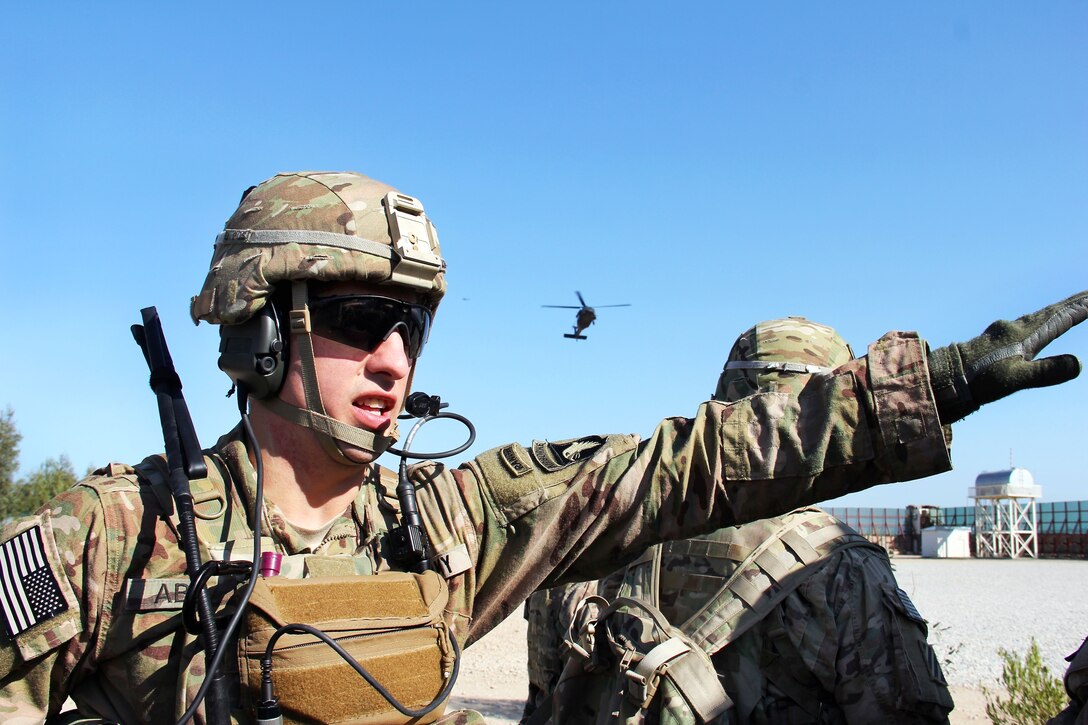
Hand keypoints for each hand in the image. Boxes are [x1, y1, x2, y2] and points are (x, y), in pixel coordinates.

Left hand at [928, 290, 1087, 423]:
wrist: (944, 377)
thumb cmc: (979, 380)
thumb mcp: (1016, 379)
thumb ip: (1046, 372)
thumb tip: (1079, 363)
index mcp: (1023, 336)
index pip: (1059, 318)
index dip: (1081, 308)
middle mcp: (1014, 328)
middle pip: (1051, 311)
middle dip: (1074, 302)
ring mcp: (1003, 332)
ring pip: (1038, 316)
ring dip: (1058, 309)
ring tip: (1073, 304)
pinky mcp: (994, 338)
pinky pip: (1026, 323)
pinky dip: (1041, 319)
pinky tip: (1037, 323)